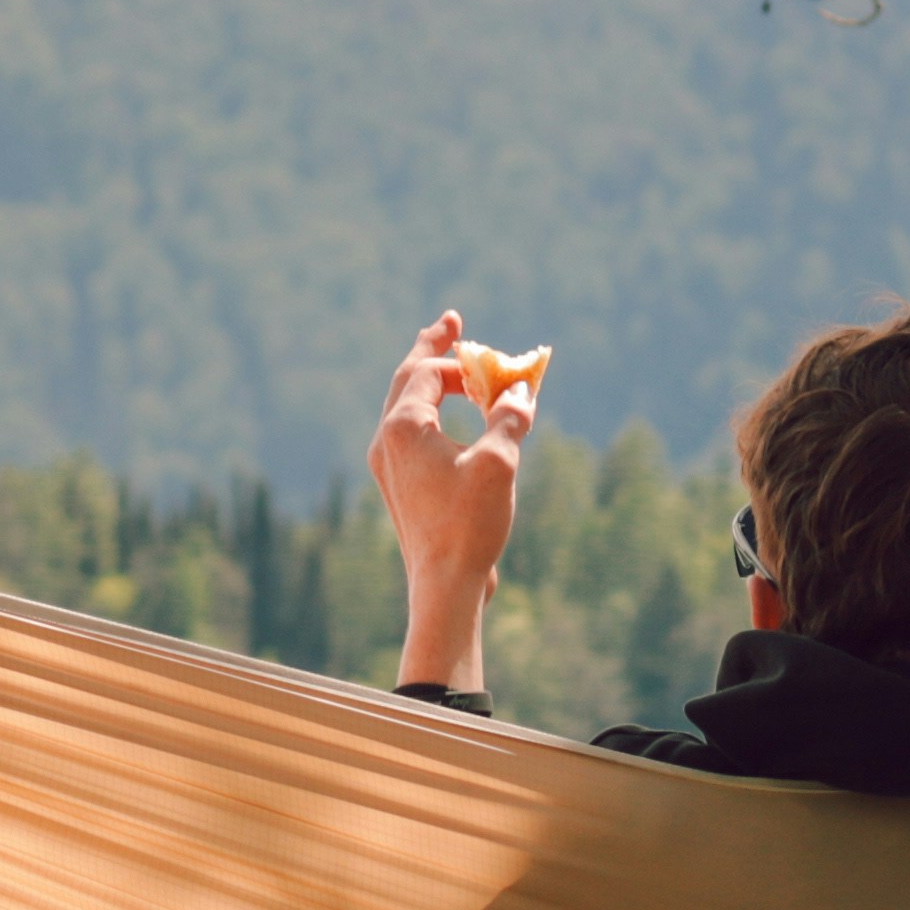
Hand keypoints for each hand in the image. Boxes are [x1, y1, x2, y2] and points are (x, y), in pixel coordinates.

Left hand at [368, 314, 533, 691]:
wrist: (444, 586)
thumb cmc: (468, 524)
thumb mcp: (499, 463)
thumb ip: (509, 419)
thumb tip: (522, 393)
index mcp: (403, 428)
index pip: (426, 370)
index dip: (459, 355)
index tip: (486, 350)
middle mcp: (386, 443)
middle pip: (406, 379)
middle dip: (430, 350)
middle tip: (450, 323)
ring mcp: (388, 467)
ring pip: (405, 407)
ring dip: (430, 382)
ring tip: (448, 366)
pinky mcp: (400, 489)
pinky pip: (411, 434)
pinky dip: (431, 414)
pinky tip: (448, 420)